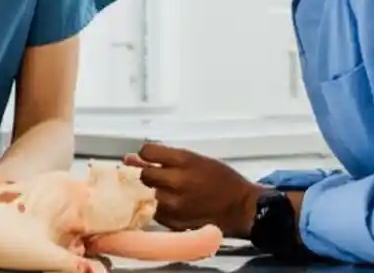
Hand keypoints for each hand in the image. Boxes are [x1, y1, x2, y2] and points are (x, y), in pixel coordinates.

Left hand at [124, 143, 265, 237]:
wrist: (241, 208)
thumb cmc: (223, 181)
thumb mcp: (197, 160)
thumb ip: (165, 159)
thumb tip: (132, 158)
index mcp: (185, 161)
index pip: (147, 152)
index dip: (145, 155)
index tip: (149, 158)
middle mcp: (178, 182)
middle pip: (143, 175)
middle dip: (147, 175)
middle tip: (157, 177)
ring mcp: (175, 205)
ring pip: (146, 196)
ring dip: (151, 193)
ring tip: (165, 192)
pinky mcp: (174, 223)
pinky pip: (154, 213)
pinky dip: (158, 208)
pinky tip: (171, 205)